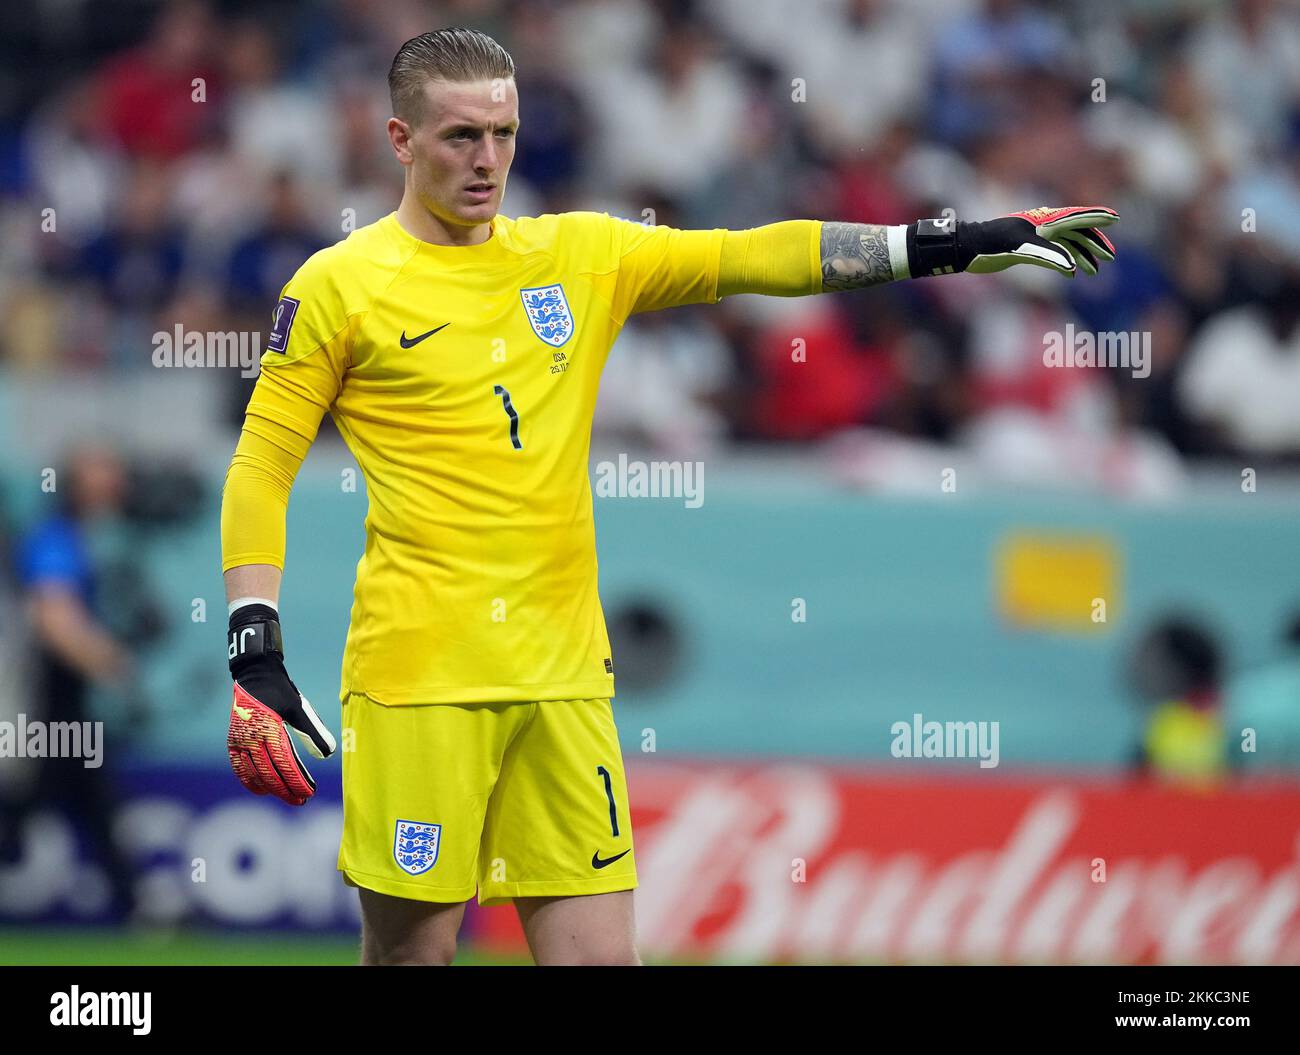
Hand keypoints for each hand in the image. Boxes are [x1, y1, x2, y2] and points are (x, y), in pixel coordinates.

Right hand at [227, 604, 335, 805]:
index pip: (285, 764)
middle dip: (286, 790)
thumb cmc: (281, 691)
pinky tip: (263, 789)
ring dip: (270, 788)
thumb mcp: (300, 709)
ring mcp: (239, 741)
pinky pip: (239, 767)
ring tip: (287, 797)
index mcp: (269, 729)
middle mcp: (250, 738)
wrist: (255, 675)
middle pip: (269, 773)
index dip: (297, 781)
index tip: (310, 793)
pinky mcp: (233, 741)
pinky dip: (250, 780)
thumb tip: (327, 754)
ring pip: (254, 774)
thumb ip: (313, 731)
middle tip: (302, 800)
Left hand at [959, 206, 1118, 275]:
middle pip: (1076, 231)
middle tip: (1110, 257)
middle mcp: (1042, 226)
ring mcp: (1034, 236)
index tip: (1115, 218)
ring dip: (1081, 256)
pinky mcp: (1026, 247)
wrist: (967, 248)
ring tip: (1094, 272)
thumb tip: (1072, 268)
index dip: (1096, 218)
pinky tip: (1071, 275)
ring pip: (1065, 243)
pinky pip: (1053, 252)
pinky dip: (1064, 262)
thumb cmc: (991, 247)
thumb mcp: (1020, 251)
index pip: (1076, 218)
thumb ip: (1048, 257)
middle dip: (1094, 243)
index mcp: (1044, 222)